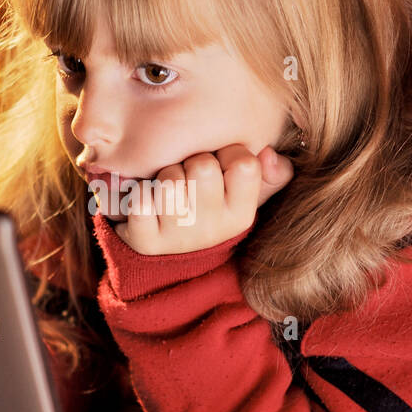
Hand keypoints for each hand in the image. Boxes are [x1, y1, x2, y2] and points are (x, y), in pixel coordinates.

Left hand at [109, 144, 294, 254]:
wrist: (170, 256)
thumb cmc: (209, 210)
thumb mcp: (245, 196)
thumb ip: (271, 174)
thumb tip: (267, 154)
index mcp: (242, 215)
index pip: (245, 164)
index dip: (228, 154)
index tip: (220, 165)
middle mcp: (214, 230)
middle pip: (203, 166)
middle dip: (191, 162)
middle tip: (189, 177)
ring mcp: (179, 238)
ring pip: (170, 179)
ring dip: (164, 176)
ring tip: (169, 191)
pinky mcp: (145, 241)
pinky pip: (140, 198)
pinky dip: (140, 193)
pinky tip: (148, 204)